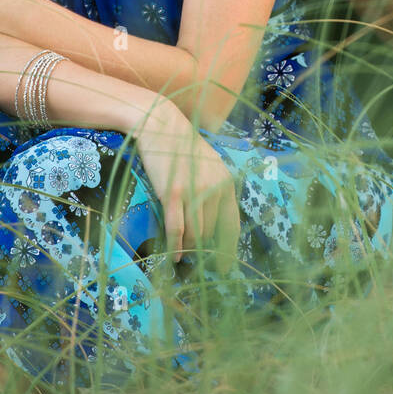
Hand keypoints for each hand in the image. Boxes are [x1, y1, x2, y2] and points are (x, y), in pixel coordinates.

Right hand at [134, 103, 240, 270]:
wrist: (160, 126)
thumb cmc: (181, 145)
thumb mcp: (207, 164)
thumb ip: (214, 188)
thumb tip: (211, 219)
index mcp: (226, 183)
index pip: (232, 224)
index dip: (229, 249)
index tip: (224, 267)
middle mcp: (214, 189)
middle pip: (212, 233)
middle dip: (205, 253)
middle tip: (197, 265)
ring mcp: (194, 192)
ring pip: (195, 234)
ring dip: (189, 250)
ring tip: (183, 261)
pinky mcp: (173, 194)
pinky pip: (177, 229)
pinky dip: (176, 246)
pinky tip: (174, 257)